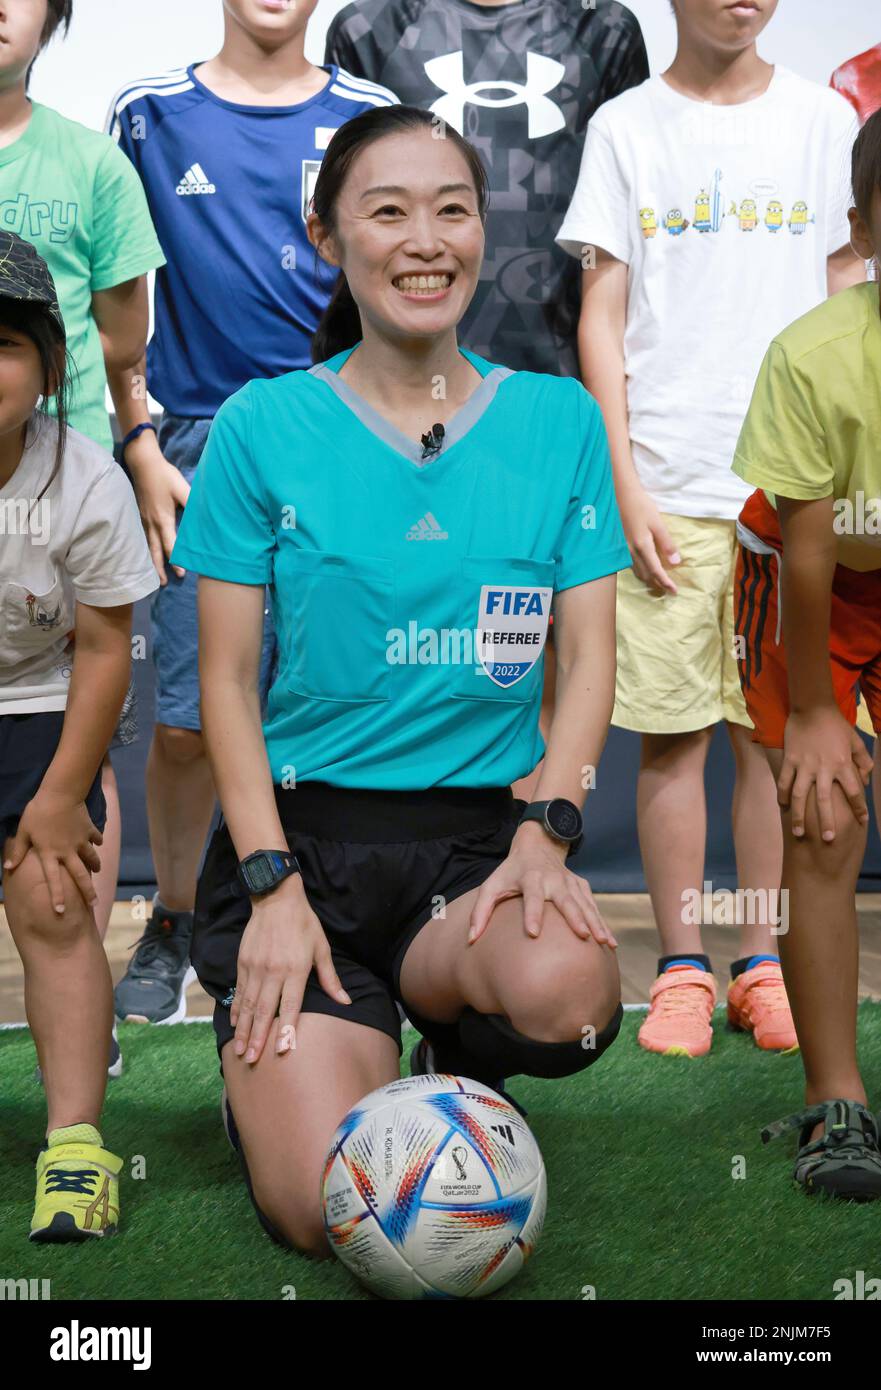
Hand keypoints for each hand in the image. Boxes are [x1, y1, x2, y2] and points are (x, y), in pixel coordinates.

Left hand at [3, 790, 102, 913]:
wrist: (61, 794)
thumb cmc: (38, 812)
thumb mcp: (24, 831)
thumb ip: (18, 850)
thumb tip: (8, 867)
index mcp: (50, 853)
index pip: (53, 880)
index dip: (56, 896)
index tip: (60, 911)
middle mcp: (67, 852)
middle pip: (80, 875)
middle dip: (88, 891)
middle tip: (94, 903)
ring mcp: (80, 841)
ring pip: (92, 858)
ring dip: (95, 865)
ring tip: (98, 870)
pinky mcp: (89, 830)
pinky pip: (96, 838)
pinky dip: (97, 841)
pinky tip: (98, 842)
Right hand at [127, 433, 189, 584]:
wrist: (143, 463)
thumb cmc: (164, 476)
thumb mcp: (182, 488)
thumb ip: (192, 502)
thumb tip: (203, 516)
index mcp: (163, 519)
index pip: (170, 545)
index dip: (176, 560)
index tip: (182, 573)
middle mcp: (151, 523)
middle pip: (155, 551)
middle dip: (160, 568)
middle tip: (165, 583)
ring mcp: (143, 520)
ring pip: (147, 546)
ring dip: (151, 562)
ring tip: (154, 575)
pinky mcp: (140, 516)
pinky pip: (143, 538)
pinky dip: (145, 550)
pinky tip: (147, 555)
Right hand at [230, 877, 350, 1064]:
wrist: (276, 898)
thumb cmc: (304, 924)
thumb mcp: (321, 948)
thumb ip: (330, 978)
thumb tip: (345, 1002)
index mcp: (295, 970)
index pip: (291, 1005)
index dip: (286, 1029)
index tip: (280, 1050)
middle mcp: (273, 972)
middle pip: (265, 1010)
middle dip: (258, 1037)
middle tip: (252, 1059)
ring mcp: (255, 968)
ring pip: (248, 1004)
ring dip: (244, 1029)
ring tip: (240, 1050)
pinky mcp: (243, 962)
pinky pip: (239, 991)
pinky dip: (236, 1009)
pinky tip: (234, 1024)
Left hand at [467, 822, 616, 947]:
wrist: (538, 844)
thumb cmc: (511, 871)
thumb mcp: (492, 885)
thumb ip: (480, 912)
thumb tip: (471, 939)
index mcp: (530, 879)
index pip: (532, 898)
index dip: (533, 914)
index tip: (534, 933)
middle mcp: (553, 880)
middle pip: (566, 901)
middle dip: (576, 918)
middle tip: (583, 936)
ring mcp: (570, 882)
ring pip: (585, 904)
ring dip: (596, 923)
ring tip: (604, 943)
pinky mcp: (581, 885)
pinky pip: (593, 906)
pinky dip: (602, 922)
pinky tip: (609, 942)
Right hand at [618, 484, 679, 594]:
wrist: (621, 495)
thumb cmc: (641, 506)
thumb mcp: (658, 523)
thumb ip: (666, 543)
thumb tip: (675, 562)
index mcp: (642, 547)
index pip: (656, 571)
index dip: (665, 582)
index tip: (674, 591)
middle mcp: (631, 552)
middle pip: (645, 575)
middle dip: (657, 583)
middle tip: (669, 588)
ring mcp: (624, 550)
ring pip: (637, 572)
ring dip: (649, 579)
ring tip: (659, 581)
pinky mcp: (621, 546)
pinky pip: (631, 565)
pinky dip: (641, 571)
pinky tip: (646, 568)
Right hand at [778, 707, 872, 839]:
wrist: (812, 707)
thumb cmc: (835, 723)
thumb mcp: (854, 739)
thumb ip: (863, 759)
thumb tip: (865, 779)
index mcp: (843, 764)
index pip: (855, 792)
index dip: (859, 808)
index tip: (862, 821)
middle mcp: (824, 768)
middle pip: (826, 801)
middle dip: (828, 822)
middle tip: (829, 840)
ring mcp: (805, 765)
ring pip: (801, 796)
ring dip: (800, 816)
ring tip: (799, 833)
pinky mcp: (790, 760)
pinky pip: (785, 781)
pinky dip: (782, 795)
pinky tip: (783, 807)